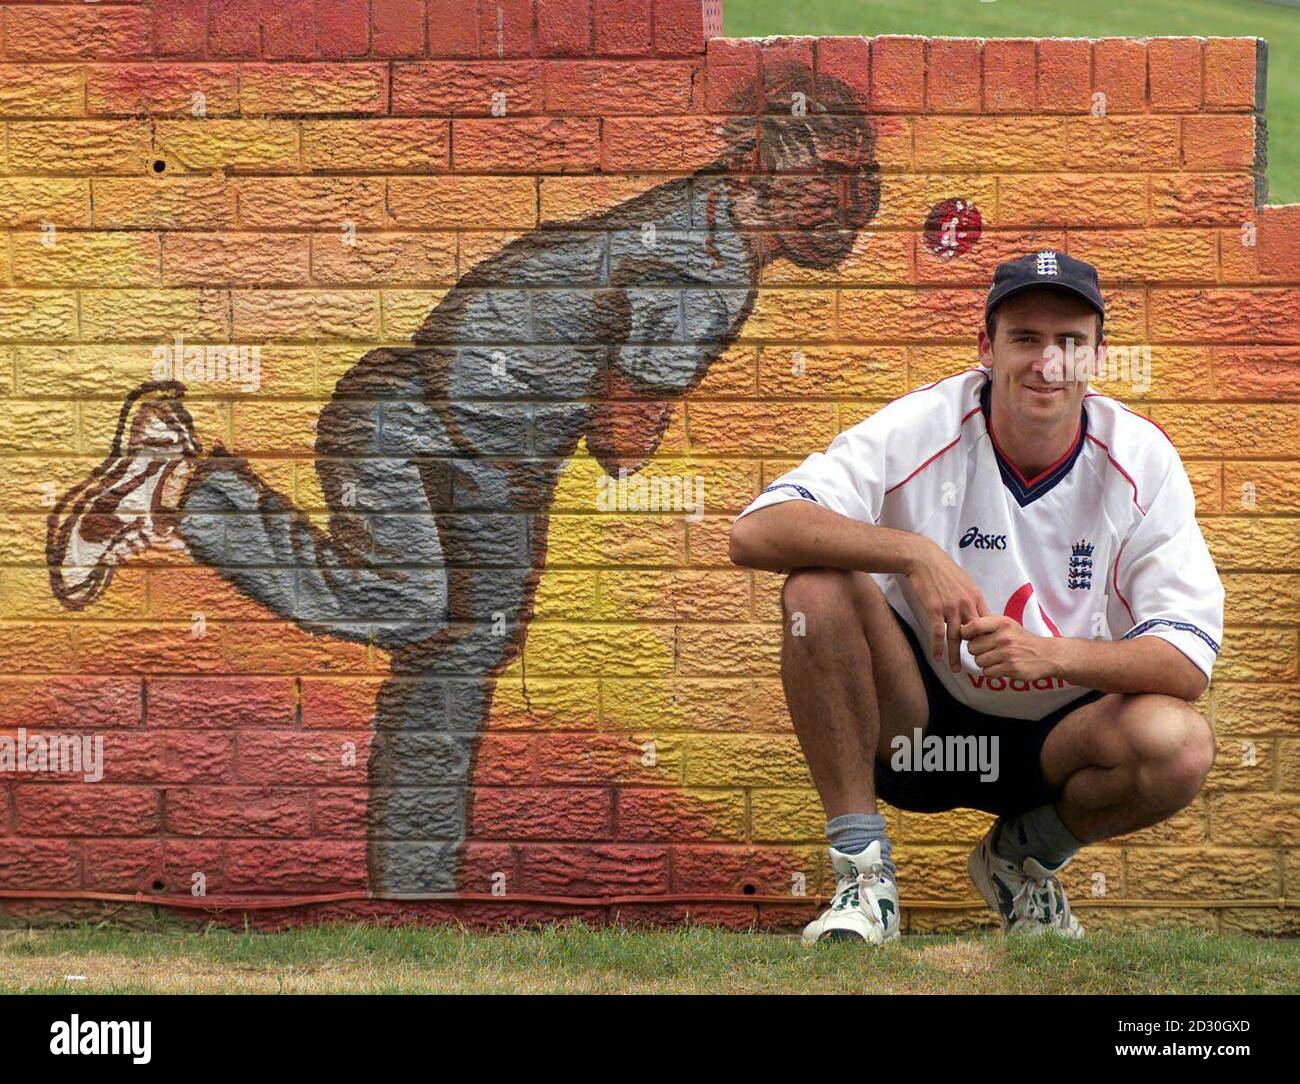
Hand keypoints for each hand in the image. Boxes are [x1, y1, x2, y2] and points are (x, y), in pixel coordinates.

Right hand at [903, 538, 989, 672]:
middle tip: (977, 665)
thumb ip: (971, 597)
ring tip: (956, 669)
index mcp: (975, 597)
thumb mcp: (964, 580)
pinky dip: (937, 647)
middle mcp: (966, 604)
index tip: (988, 650)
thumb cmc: (943, 569)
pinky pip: (938, 633)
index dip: (987, 638)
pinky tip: (937, 657)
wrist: (924, 559)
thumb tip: (976, 609)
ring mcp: (950, 607)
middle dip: (976, 651)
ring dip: (955, 655)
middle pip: (974, 634)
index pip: (986, 623)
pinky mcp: (934, 609)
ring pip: (955, 637)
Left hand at [960, 615, 1062, 681]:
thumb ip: (986, 626)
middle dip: (977, 651)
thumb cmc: (1021, 639)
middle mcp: (1004, 637)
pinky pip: (987, 672)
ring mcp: (1008, 653)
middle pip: (972, 647)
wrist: (1047, 655)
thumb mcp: (1007, 625)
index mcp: (1001, 623)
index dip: (966, 633)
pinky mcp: (1011, 668)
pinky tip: (1001, 667)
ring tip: (996, 659)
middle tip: (988, 651)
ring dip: (984, 662)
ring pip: (978, 661)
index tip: (970, 637)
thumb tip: (961, 629)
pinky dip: (991, 672)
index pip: (973, 626)